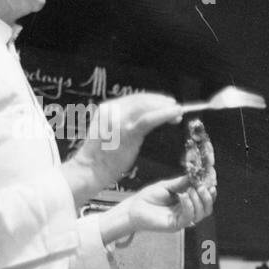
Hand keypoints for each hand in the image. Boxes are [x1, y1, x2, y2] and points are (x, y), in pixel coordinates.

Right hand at [66, 92, 183, 196]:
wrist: (90, 169)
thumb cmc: (102, 156)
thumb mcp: (111, 132)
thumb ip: (125, 123)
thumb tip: (146, 119)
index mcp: (107, 109)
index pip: (134, 99)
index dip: (153, 99)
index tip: (166, 103)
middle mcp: (112, 110)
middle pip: (142, 100)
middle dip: (161, 102)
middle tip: (175, 107)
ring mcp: (119, 120)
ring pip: (147, 106)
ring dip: (165, 107)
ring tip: (178, 111)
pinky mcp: (127, 132)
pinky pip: (149, 119)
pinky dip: (165, 114)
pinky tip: (175, 114)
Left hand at [98, 176, 213, 243]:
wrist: (133, 208)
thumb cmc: (148, 198)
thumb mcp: (167, 186)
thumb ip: (181, 183)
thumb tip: (195, 176)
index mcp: (186, 204)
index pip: (204, 201)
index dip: (210, 194)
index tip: (211, 184)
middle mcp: (186, 213)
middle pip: (206, 209)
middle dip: (207, 198)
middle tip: (202, 187)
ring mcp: (182, 220)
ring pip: (200, 214)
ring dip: (199, 201)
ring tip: (191, 191)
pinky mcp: (175, 225)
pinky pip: (188, 217)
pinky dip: (188, 206)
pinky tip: (182, 196)